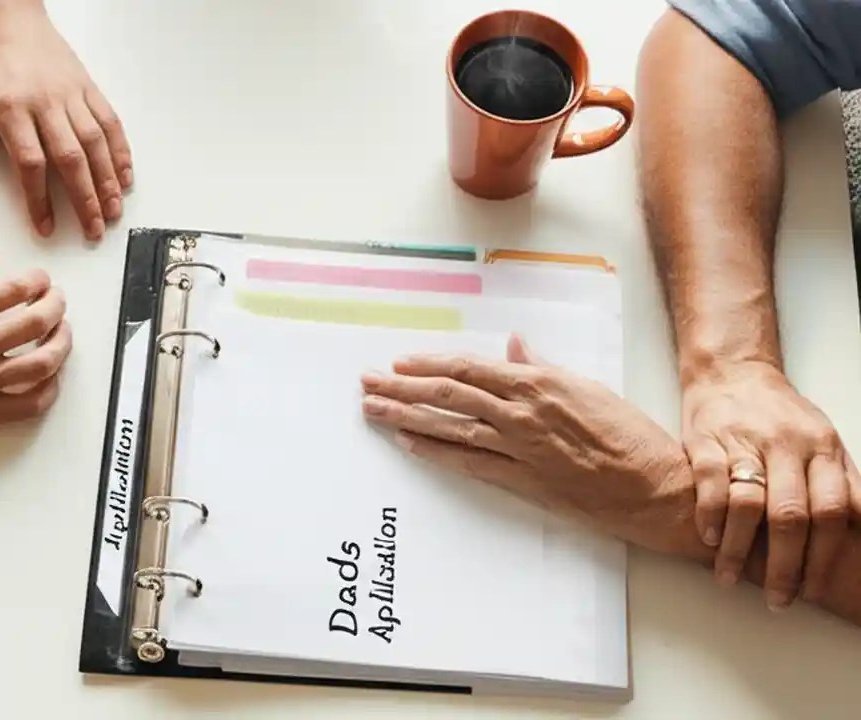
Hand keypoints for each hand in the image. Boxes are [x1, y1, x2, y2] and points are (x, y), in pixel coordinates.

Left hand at [0, 0, 132, 240]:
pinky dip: (121, 152)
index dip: (40, 199)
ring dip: (108, 180)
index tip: (46, 226)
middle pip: (71, 158)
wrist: (10, 19)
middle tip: (93, 230)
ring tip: (113, 212)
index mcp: (12, 108)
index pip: (31, 162)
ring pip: (96, 143)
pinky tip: (125, 177)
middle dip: (85, 199)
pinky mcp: (89, 88)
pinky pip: (110, 122)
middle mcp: (46, 102)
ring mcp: (72, 94)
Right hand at [0, 253, 69, 450]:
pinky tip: (52, 375)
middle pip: (35, 323)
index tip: (41, 279)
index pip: (12, 291)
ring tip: (63, 331)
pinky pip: (29, 405)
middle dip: (55, 305)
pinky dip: (49, 390)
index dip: (36, 281)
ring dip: (62, 343)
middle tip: (57, 299)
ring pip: (41, 364)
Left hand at [360, 335, 694, 556]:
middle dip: (402, 388)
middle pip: (448, 395)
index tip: (399, 363)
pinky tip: (408, 445)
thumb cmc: (630, 435)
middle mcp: (522, 411)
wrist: (656, 487)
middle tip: (367, 383)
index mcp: (539, 383)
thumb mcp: (588, 388)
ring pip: (450, 427)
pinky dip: (436, 452)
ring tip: (373, 411)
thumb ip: (544, 368)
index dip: (430, 365)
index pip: (470, 369)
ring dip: (406, 418)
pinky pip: (468, 463)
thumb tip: (515, 345)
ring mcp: (519, 447)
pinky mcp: (522, 480)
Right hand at [682, 361, 852, 607]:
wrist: (732, 372)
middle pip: (791, 515)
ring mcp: (744, 441)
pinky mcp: (705, 438)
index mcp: (822, 449)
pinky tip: (707, 539)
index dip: (826, 556)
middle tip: (777, 598)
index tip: (815, 589)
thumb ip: (841, 484)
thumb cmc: (781, 417)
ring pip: (747, 504)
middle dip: (785, 565)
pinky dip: (709, 516)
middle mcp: (786, 445)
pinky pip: (709, 483)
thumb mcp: (823, 444)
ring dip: (737, 548)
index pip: (834, 510)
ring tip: (728, 577)